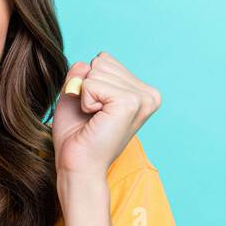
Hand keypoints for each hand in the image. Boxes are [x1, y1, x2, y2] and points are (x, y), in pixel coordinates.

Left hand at [51, 52, 161, 178]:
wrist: (78, 165)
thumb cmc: (77, 135)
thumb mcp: (77, 93)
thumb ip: (82, 71)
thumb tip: (90, 61)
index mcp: (142, 91)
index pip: (105, 60)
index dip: (89, 84)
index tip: (95, 111)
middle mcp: (149, 94)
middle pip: (101, 62)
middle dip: (87, 88)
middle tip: (93, 117)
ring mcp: (143, 98)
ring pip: (96, 70)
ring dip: (86, 96)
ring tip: (95, 119)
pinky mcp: (130, 103)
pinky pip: (92, 83)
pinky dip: (85, 101)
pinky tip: (95, 120)